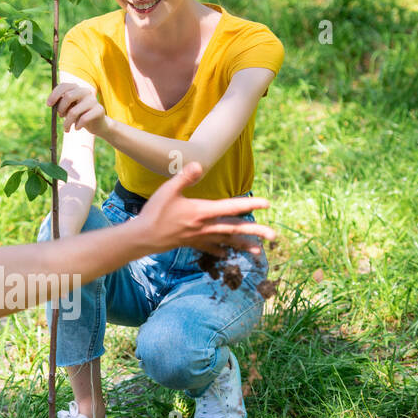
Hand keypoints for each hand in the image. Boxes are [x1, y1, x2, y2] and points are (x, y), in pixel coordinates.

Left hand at [47, 82, 106, 136]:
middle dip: (61, 109)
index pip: (64, 86)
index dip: (54, 94)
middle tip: (60, 117)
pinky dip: (77, 125)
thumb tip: (51, 104)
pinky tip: (77, 128)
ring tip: (66, 129)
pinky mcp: (99, 110)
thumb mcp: (68, 109)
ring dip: (67, 123)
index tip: (48, 105)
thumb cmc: (79, 115)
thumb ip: (61, 104)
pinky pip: (83, 119)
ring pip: (74, 111)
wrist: (97, 124)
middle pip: (68, 96)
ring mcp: (93, 100)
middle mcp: (85, 91)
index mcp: (77, 88)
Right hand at [136, 160, 275, 256]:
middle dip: (255, 232)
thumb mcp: (168, 190)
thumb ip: (185, 177)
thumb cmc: (155, 212)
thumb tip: (199, 165)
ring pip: (226, 241)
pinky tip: (228, 253)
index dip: (249, 204)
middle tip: (274, 236)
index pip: (231, 207)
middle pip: (235, 228)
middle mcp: (205, 226)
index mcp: (202, 212)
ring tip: (258, 250)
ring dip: (243, 245)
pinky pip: (211, 247)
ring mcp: (200, 237)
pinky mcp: (193, 243)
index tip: (267, 204)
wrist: (143, 237)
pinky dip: (221, 249)